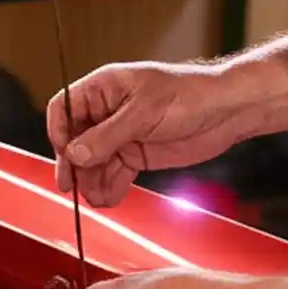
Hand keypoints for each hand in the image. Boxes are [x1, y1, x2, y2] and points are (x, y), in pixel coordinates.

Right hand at [46, 62, 253, 206]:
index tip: (66, 155)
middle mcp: (107, 112)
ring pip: (93, 161)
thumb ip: (106, 135)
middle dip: (75, 164)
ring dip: (92, 181)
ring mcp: (120, 134)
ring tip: (96, 198)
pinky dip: (109, 187)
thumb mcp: (144, 113)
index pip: (64, 108)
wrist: (228, 111)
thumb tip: (74, 154)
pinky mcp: (136, 153)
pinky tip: (109, 199)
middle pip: (75, 140)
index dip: (59, 132)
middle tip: (73, 186)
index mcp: (103, 89)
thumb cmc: (189, 95)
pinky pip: (114, 173)